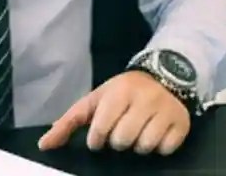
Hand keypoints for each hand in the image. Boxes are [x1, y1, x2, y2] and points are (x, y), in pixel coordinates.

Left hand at [38, 71, 190, 155]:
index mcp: (119, 92)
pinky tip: (155, 133)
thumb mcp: (95, 100)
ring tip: (137, 131)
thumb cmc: (122, 93)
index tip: (98, 137)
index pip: (102, 127)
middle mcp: (144, 99)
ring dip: (137, 145)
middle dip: (117, 141)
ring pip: (144, 146)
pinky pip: (166, 149)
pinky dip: (159, 147)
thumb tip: (44, 144)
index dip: (97, 139)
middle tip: (120, 130)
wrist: (164, 77)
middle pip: (123, 140)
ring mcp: (165, 110)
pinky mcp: (181, 123)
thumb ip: (68, 122)